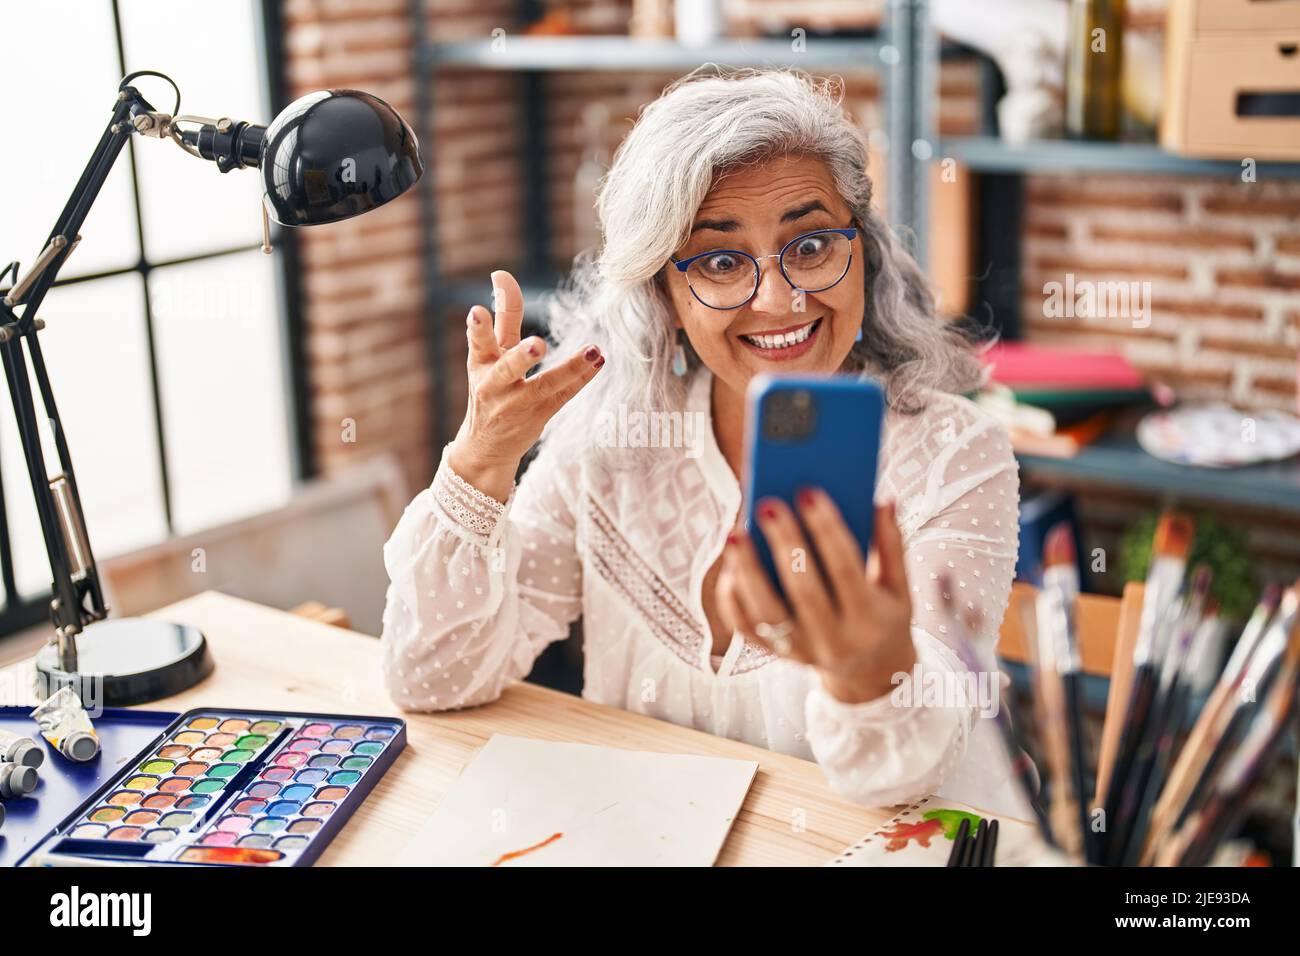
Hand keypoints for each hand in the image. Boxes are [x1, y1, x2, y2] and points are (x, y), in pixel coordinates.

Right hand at [448, 270, 603, 500]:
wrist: (486, 446)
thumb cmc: (490, 386)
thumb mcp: (488, 354)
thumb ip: (501, 316)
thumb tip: (501, 275)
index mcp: (480, 363)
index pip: (480, 338)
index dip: (481, 323)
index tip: (482, 304)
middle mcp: (494, 384)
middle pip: (507, 368)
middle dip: (521, 357)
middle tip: (537, 345)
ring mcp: (517, 404)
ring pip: (544, 386)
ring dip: (569, 369)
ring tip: (592, 352)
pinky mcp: (538, 416)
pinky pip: (563, 396)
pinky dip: (581, 379)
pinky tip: (598, 362)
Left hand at [716, 491, 916, 703]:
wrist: (870, 669)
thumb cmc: (883, 614)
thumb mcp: (898, 586)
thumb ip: (892, 544)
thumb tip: (884, 500)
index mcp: (869, 619)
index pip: (845, 568)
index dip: (827, 529)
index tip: (808, 492)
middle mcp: (835, 640)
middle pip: (804, 590)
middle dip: (785, 544)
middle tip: (767, 504)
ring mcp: (802, 651)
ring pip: (766, 613)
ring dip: (747, 571)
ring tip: (736, 534)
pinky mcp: (776, 653)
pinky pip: (746, 627)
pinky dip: (733, 597)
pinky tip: (731, 565)